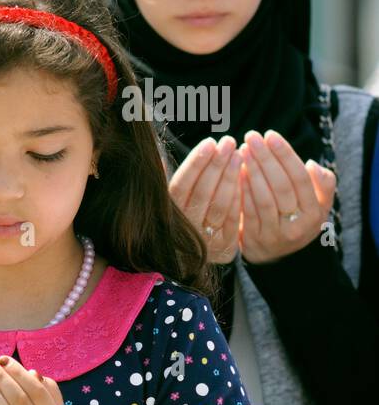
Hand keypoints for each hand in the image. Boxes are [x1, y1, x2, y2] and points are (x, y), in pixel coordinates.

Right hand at [169, 136, 241, 262]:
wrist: (185, 262)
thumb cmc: (175, 222)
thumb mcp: (166, 203)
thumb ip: (166, 183)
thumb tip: (159, 160)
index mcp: (166, 215)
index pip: (181, 185)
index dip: (195, 163)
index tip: (209, 143)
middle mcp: (183, 229)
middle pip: (202, 192)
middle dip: (217, 165)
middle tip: (228, 142)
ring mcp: (203, 240)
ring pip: (219, 204)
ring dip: (230, 177)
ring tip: (239, 154)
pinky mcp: (223, 247)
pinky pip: (232, 219)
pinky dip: (239, 197)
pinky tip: (245, 177)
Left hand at [237, 129, 334, 263]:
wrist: (278, 255)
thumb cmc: (297, 218)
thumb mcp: (317, 204)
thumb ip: (322, 184)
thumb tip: (312, 164)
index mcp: (314, 213)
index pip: (300, 178)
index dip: (285, 155)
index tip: (271, 135)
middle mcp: (297, 225)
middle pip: (280, 186)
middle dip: (265, 159)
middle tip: (251, 136)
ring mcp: (274, 234)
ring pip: (262, 198)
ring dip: (251, 171)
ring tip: (242, 150)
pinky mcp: (253, 239)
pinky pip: (246, 211)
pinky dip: (240, 190)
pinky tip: (234, 172)